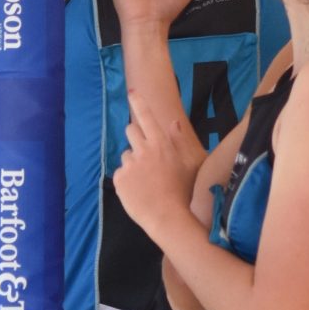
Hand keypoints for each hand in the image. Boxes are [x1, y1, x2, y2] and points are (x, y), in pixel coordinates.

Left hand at [114, 90, 202, 233]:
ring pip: (127, 155)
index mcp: (160, 143)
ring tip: (146, 181)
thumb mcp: (189, 163)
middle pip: (131, 130)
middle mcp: (143, 150)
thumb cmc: (183, 191)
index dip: (139, 102)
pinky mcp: (119, 179)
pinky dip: (127, 180)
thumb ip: (179, 140)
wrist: (167, 218)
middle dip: (136, 137)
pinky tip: (139, 191)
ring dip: (133, 163)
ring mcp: (129, 165)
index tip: (132, 92)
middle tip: (146, 155)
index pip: (146, 116)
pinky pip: (121, 174)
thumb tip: (174, 121)